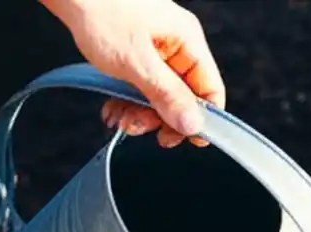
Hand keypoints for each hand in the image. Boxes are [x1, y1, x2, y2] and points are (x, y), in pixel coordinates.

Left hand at [41, 0, 224, 147]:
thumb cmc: (100, 10)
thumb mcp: (136, 62)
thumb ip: (168, 96)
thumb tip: (194, 126)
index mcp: (188, 42)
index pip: (210, 90)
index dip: (202, 118)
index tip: (184, 139)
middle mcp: (176, 44)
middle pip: (184, 95)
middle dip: (160, 116)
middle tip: (138, 128)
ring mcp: (155, 46)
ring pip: (159, 92)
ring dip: (139, 111)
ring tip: (118, 119)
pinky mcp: (135, 49)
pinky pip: (141, 82)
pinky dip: (127, 98)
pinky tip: (112, 108)